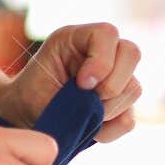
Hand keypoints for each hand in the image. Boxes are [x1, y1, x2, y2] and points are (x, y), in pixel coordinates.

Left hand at [0, 23, 140, 141]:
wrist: (29, 114)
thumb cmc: (32, 91)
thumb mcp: (44, 75)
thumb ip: (77, 84)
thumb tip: (103, 102)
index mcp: (81, 38)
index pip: (109, 34)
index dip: (102, 60)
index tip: (81, 83)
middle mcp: (106, 54)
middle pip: (132, 53)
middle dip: (112, 83)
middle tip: (88, 97)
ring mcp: (119, 80)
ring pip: (134, 89)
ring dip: (108, 108)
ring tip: (82, 114)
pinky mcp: (123, 107)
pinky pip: (129, 121)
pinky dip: (109, 130)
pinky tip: (90, 128)